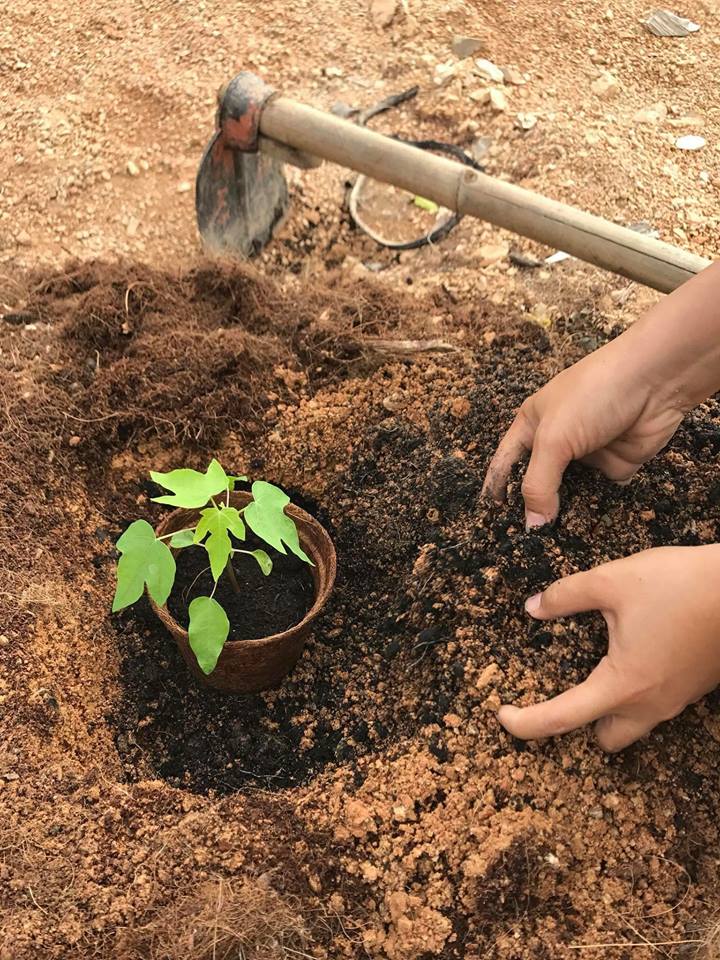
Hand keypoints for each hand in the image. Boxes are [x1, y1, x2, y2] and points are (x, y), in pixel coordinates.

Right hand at [482, 341, 682, 527]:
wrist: (655, 381)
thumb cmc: (593, 395)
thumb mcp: (553, 438)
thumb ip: (539, 484)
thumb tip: (531, 527)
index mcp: (532, 425)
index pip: (506, 462)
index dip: (496, 487)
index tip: (490, 519)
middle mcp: (557, 441)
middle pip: (538, 482)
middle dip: (532, 507)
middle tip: (525, 541)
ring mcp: (587, 454)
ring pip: (569, 494)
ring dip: (565, 514)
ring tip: (554, 544)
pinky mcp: (615, 465)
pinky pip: (600, 495)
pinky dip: (596, 509)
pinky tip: (588, 530)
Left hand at [497, 545, 719, 750]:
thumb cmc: (682, 584)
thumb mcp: (613, 580)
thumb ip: (566, 595)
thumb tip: (533, 608)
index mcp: (622, 684)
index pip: (561, 719)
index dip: (525, 723)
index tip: (502, 716)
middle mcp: (650, 703)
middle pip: (605, 738)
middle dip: (579, 725)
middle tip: (558, 692)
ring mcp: (677, 699)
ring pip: (634, 724)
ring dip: (610, 709)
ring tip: (594, 670)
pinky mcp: (695, 686)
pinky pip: (657, 704)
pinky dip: (637, 691)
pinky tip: (634, 653)